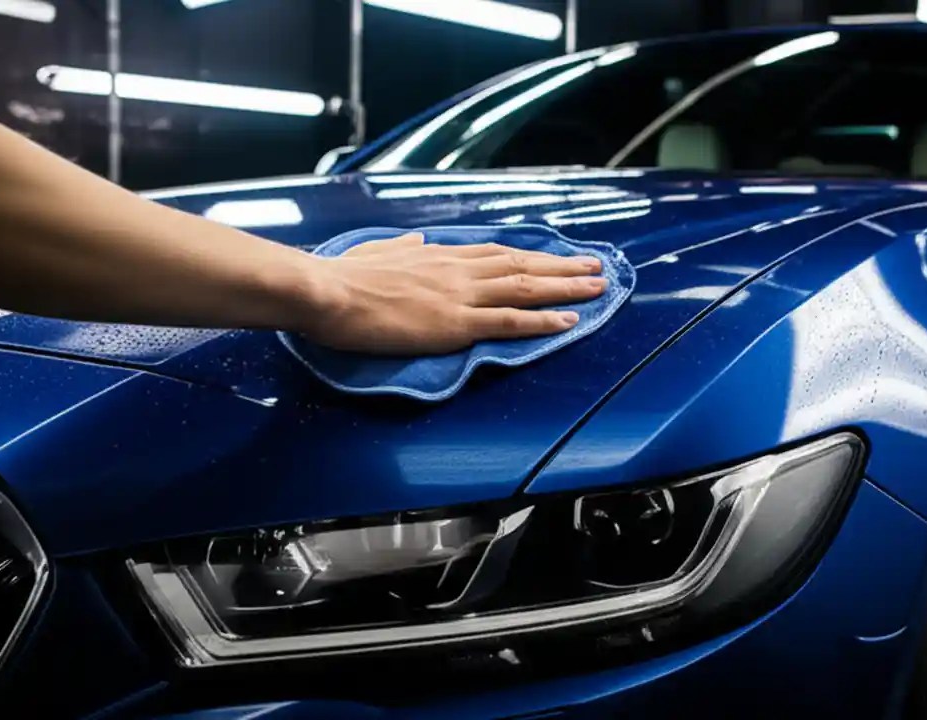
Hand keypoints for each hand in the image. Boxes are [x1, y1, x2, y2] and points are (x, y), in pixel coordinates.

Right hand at [298, 232, 606, 354]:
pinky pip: (510, 322)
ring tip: (598, 287)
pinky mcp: (455, 324)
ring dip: (566, 288)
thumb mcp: (376, 253)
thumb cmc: (343, 276)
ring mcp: (460, 296)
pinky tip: (570, 320)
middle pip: (522, 266)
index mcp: (439, 257)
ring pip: (526, 289)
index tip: (556, 255)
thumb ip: (400, 250)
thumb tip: (416, 244)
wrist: (328, 291)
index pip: (496, 254)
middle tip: (597, 267)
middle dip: (563, 267)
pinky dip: (543, 321)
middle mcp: (458, 270)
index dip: (532, 256)